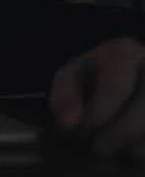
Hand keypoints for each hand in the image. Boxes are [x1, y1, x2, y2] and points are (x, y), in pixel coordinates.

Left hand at [49, 36, 144, 159]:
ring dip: (139, 145)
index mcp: (123, 51)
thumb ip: (64, 97)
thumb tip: (68, 124)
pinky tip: (138, 151)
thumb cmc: (94, 77)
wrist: (126, 74)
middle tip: (99, 148)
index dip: (98, 116)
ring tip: (120, 151)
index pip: (116, 87)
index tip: (81, 132)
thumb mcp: (72, 78)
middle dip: (119, 134)